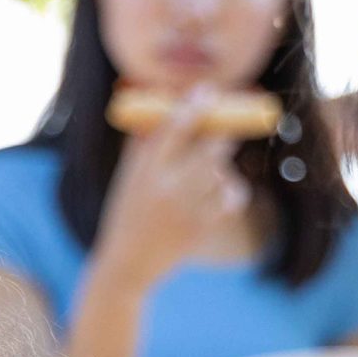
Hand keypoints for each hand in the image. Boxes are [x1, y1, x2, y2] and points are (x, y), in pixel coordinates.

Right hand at [92, 93, 250, 289]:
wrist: (127, 266)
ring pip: (223, 172)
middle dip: (223, 132)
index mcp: (145, 171)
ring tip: (209, 174)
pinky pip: (231, 197)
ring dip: (221, 168)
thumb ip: (143, 143)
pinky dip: (231, 191)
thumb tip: (164, 105)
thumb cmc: (126, 215)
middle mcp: (168, 188)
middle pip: (211, 147)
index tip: (207, 90)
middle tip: (228, 122)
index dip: (194, 106)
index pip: (174, 129)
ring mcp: (187, 209)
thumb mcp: (127, 178)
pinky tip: (220, 191)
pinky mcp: (202, 228)